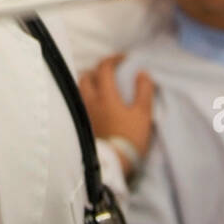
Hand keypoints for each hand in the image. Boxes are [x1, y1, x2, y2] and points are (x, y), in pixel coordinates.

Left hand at [78, 54, 153, 175]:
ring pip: (80, 88)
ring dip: (89, 82)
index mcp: (105, 95)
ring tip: (100, 86)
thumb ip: (143, 91)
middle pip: (87, 75)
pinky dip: (86, 95)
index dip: (114, 59)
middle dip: (98, 69)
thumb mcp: (143, 114)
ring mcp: (83, 112)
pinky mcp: (80, 123)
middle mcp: (90, 100)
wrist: (112, 163)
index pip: (104, 67)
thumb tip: (142, 72)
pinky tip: (94, 103)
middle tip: (110, 72)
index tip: (124, 59)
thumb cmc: (129, 137)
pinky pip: (79, 101)